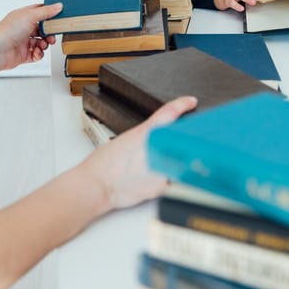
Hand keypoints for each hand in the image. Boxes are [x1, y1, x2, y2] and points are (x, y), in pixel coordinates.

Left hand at [0, 3, 61, 73]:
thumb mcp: (30, 16)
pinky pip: (36, 54)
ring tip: (42, 45)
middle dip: (49, 33)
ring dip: (44, 45)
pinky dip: (38, 54)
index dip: (49, 14)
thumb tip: (58, 6)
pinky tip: (36, 53)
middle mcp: (23, 28)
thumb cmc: (7, 31)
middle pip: (42, 29)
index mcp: (23, 16)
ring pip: (41, 42)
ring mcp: (23, 42)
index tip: (58, 17)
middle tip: (52, 36)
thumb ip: (46, 12)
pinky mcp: (23, 54)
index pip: (39, 12)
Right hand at [81, 96, 197, 210]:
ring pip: (182, 161)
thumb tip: (153, 141)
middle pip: (182, 139)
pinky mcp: (162, 186)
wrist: (97, 184)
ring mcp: (161, 167)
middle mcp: (157, 147)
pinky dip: (173, 180)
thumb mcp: (126, 139)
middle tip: (178, 145)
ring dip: (179, 161)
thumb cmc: (104, 162)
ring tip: (166, 165)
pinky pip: (175, 181)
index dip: (183, 104)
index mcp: (146, 131)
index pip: (170, 112)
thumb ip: (144, 138)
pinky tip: (162, 180)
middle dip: (184, 140)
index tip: (190, 102)